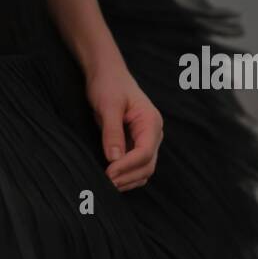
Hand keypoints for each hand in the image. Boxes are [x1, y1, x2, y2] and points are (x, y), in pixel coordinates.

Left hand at [84, 57, 163, 191]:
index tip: (108, 173)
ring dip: (128, 180)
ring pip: (144, 169)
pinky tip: (111, 178)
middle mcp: (153, 133)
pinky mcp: (136, 143)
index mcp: (151, 122)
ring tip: (106, 184)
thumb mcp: (108, 105)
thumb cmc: (108, 84)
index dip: (127, 166)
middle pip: (147, 165)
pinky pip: (136, 165)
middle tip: (104, 183)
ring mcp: (146, 139)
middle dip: (127, 176)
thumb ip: (112, 132)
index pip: (145, 152)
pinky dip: (126, 175)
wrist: (106, 74)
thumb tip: (113, 159)